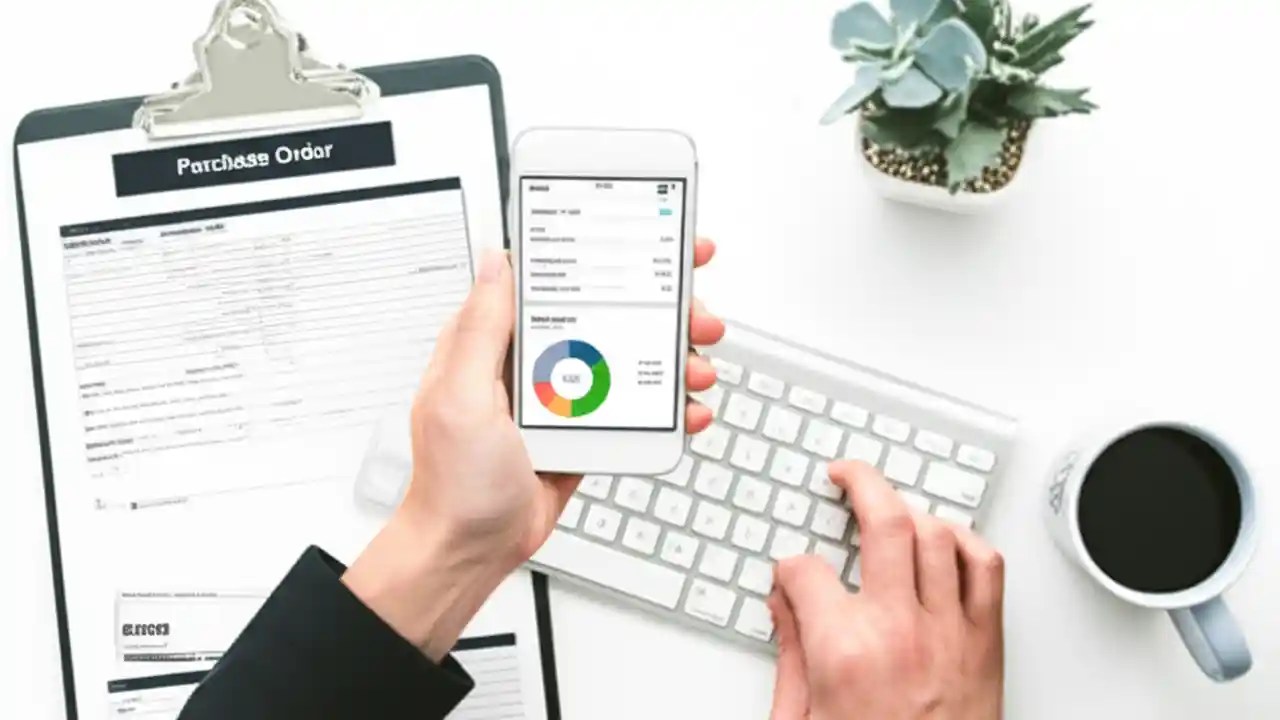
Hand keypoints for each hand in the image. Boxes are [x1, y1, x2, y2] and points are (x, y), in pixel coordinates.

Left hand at [343, 240, 724, 659]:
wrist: (468, 551)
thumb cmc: (453, 482)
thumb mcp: (460, 396)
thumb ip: (482, 328)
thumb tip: (497, 261)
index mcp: (497, 342)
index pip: (558, 280)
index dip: (607, 256)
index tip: (654, 242)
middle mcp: (534, 361)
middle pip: (610, 315)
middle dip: (662, 310)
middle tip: (697, 312)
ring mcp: (565, 396)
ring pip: (632, 360)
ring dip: (674, 360)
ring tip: (697, 370)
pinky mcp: (586, 432)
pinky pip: (636, 410)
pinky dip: (668, 409)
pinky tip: (688, 412)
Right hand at [769, 462, 1004, 719]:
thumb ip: (791, 655)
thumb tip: (785, 607)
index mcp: (844, 650)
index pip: (805, 570)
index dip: (788, 569)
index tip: (790, 576)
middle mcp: (900, 630)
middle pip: (883, 521)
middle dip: (859, 482)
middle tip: (845, 474)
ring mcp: (949, 633)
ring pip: (938, 535)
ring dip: (913, 512)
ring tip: (893, 509)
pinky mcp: (985, 645)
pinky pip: (987, 570)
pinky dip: (969, 544)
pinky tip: (948, 542)